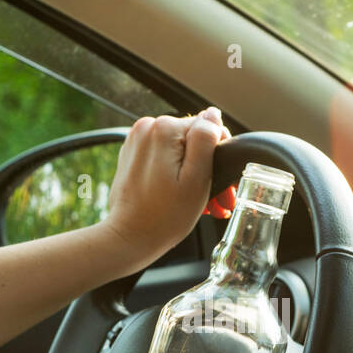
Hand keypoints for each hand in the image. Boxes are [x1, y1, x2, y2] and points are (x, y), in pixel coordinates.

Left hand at [102, 108, 232, 267]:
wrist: (130, 237)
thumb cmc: (165, 216)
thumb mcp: (197, 178)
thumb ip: (206, 140)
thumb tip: (213, 115)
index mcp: (164, 129)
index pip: (208, 129)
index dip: (219, 157)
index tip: (222, 186)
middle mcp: (147, 128)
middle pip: (192, 141)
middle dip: (206, 168)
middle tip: (216, 201)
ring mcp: (137, 141)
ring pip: (179, 150)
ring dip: (193, 173)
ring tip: (200, 203)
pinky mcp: (132, 154)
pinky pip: (164, 157)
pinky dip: (175, 174)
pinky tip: (181, 196)